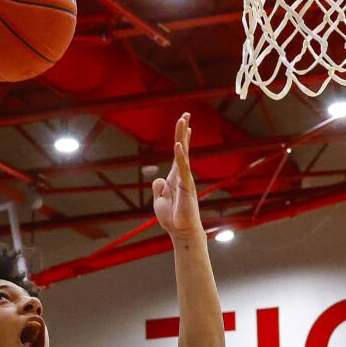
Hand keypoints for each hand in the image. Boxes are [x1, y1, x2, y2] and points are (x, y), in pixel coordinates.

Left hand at [152, 113, 203, 239]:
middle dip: (184, 131)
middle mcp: (182, 175)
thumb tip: (159, 179)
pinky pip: (183, 168)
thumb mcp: (160, 201)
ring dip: (183, 137)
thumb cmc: (172, 218)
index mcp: (175, 177)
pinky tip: (179, 145)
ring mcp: (185, 179)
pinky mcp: (187, 187)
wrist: (181, 232)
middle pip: (183, 148)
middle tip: (186, 114)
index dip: (181, 138)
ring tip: (185, 121)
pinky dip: (180, 157)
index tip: (185, 124)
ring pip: (184, 154)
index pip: (178, 153)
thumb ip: (159, 188)